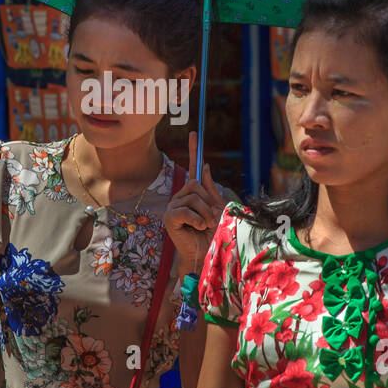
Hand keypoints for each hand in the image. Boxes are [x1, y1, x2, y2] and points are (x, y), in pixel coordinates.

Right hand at [164, 131, 228, 270]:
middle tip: (211, 218)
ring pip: (193, 197)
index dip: (194, 150)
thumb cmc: (214, 233)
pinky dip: (197, 220)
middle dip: (208, 202)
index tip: (194, 133)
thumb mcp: (217, 208)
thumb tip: (206, 166)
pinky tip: (198, 228)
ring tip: (206, 225)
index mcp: (193, 193)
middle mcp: (180, 197)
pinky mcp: (169, 217)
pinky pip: (186, 210)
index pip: (193, 169)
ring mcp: (173, 206)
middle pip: (196, 185)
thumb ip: (211, 188)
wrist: (208, 253)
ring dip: (205, 213)